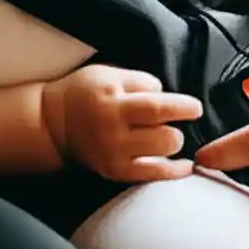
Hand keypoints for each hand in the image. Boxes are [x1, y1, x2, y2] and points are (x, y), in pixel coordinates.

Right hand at [45, 65, 202, 181]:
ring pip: (162, 152)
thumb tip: (169, 95)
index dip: (183, 107)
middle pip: (164, 133)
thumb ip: (140, 81)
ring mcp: (114, 153)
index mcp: (112, 100)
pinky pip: (152, 174)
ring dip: (173, 142)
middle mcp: (113, 130)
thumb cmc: (85, 93)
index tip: (195, 107)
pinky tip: (186, 165)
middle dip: (177, 125)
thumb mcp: (108, 74)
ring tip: (167, 135)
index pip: (156, 106)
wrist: (53, 124)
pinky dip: (174, 171)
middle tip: (174, 120)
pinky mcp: (114, 171)